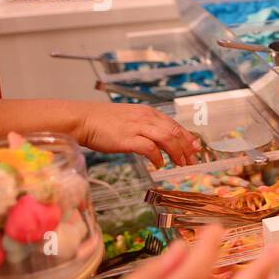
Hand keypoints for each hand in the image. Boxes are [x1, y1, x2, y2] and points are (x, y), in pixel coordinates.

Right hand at [72, 101, 199, 167]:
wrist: (83, 119)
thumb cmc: (103, 122)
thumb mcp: (130, 119)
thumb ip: (145, 127)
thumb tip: (159, 141)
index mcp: (148, 113)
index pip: (174, 124)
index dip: (187, 137)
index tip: (195, 147)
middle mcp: (146, 118)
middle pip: (175, 132)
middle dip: (187, 147)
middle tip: (192, 160)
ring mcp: (137, 127)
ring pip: (167, 138)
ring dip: (177, 153)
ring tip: (180, 164)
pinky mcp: (128, 139)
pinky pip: (150, 148)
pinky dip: (158, 158)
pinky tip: (159, 165)